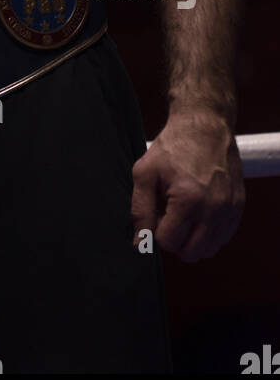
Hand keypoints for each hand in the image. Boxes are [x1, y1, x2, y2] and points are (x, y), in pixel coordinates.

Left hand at [130, 109, 244, 261]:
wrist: (205, 126)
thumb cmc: (172, 147)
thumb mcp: (144, 173)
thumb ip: (140, 210)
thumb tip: (140, 244)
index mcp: (188, 200)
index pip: (168, 242)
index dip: (156, 232)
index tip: (155, 213)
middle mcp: (214, 209)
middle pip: (191, 253)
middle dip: (175, 241)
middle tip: (168, 217)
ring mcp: (229, 209)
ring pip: (209, 249)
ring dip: (192, 240)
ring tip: (183, 214)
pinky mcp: (238, 207)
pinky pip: (223, 237)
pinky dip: (209, 233)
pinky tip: (198, 212)